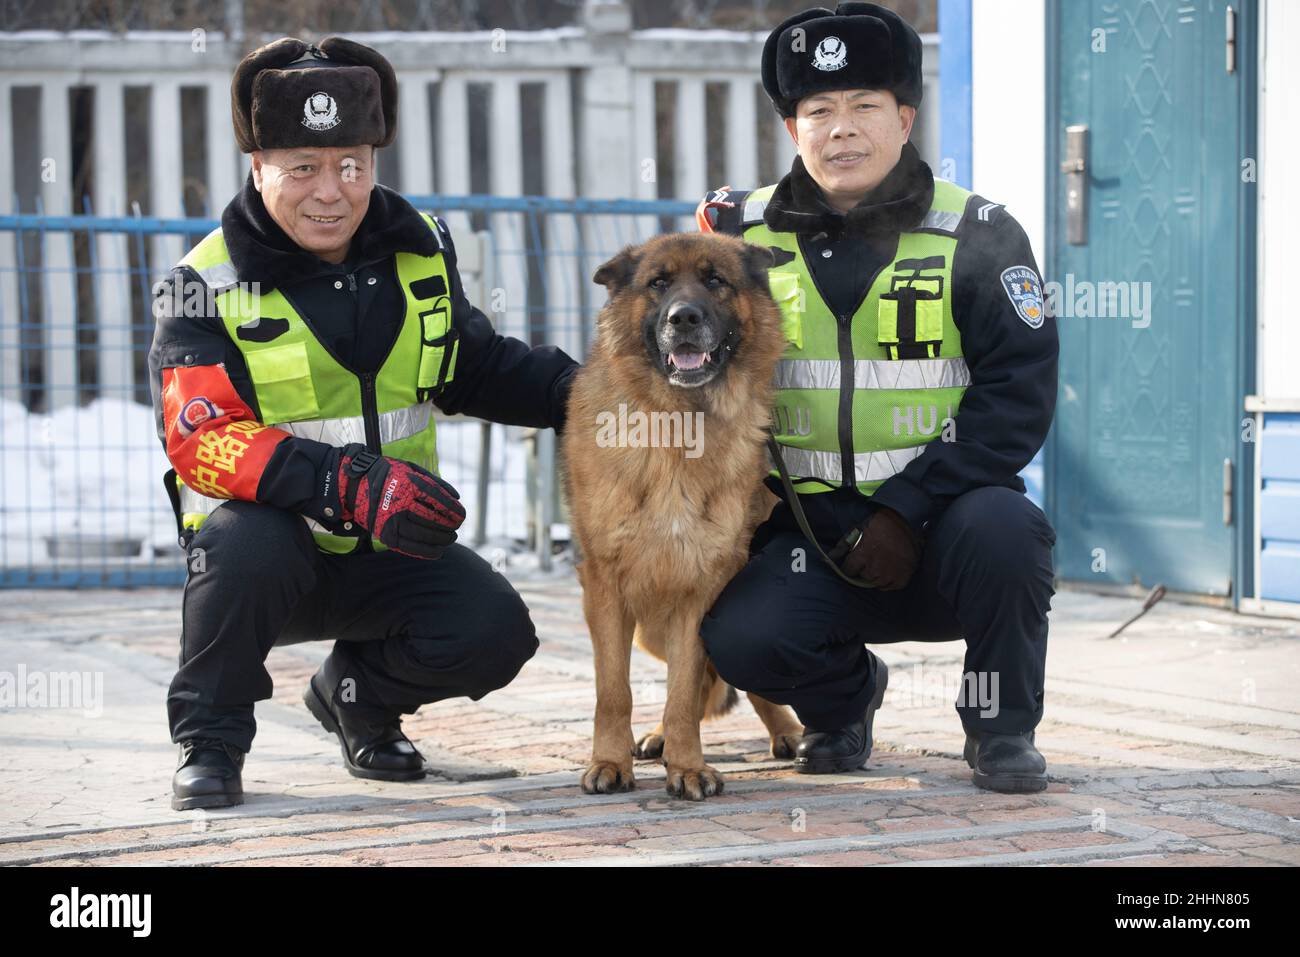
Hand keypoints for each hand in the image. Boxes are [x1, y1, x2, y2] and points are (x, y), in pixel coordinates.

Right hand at [338, 445, 465, 559]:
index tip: (462, 515)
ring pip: (425, 535)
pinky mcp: (387, 536)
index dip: (454, 510)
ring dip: (442, 538)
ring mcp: (393, 522)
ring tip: (451, 537)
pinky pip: (412, 548)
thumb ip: (435, 482)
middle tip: (457, 526)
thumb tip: (457, 497)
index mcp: (409, 485)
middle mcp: (401, 504)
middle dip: (450, 525)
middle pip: (434, 519)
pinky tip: (439, 550)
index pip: (440, 501)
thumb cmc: (389, 476)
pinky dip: (428, 551)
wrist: (355, 486)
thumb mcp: (411, 470)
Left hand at [826, 506, 922, 590]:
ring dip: (876, 575)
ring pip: (876, 582)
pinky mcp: (902, 578)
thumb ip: (843, 545)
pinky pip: (890, 586)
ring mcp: (889, 575)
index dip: (850, 566)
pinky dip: (889, 580)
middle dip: (864, 569)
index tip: (854, 562)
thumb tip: (830, 557)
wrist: (907, 521)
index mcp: (862, 556)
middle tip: (872, 557)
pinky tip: (890, 568)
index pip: (848, 571)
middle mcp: (874, 569)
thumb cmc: (880, 524)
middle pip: (862, 577)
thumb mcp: (858, 529)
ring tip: (881, 561)